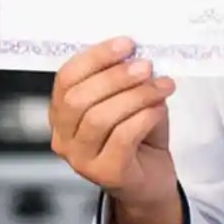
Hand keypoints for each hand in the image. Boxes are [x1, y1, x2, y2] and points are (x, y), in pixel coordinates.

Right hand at [49, 37, 179, 210]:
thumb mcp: (129, 99)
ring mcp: (81, 159)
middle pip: (79, 99)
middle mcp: (64, 137)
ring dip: (135, 96)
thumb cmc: (138, 135)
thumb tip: (136, 53)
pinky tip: (158, 109)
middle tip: (145, 66)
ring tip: (161, 87)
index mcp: (62, 112)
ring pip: (100, 118)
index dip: (95, 57)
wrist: (152, 178)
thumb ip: (126, 78)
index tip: (126, 44)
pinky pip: (122, 138)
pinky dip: (144, 117)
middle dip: (115, 77)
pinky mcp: (106, 173)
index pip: (67, 78)